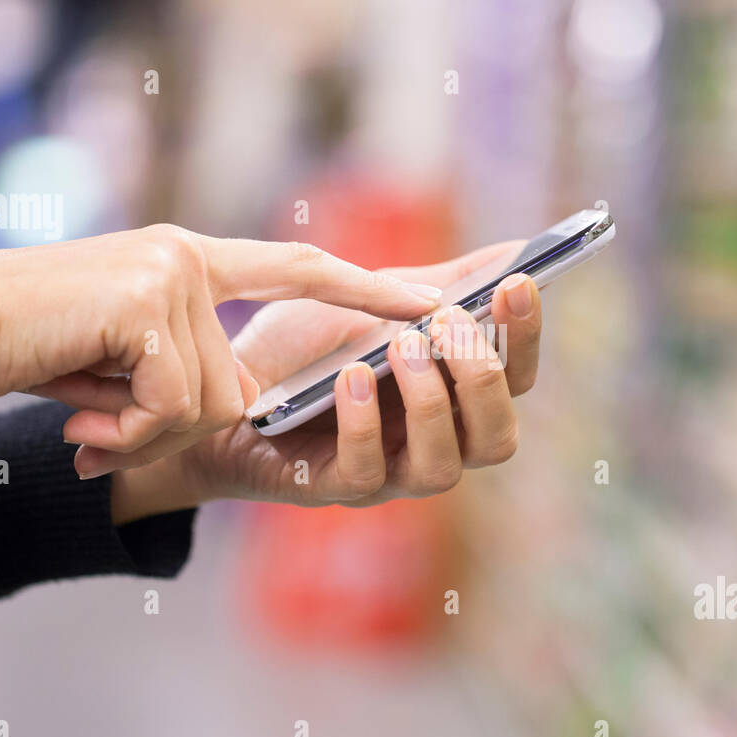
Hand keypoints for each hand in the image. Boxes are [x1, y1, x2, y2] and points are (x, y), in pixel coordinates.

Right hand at [0, 225, 442, 476]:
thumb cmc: (32, 348)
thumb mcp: (124, 355)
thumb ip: (185, 362)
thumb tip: (231, 409)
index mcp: (188, 259)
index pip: (297, 267)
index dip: (365, 288)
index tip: (430, 302)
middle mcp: (185, 257)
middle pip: (238, 383)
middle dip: (173, 425)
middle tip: (104, 418)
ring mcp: (167, 274)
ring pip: (211, 400)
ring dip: (144, 428)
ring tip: (86, 407)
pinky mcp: (146, 303)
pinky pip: (175, 404)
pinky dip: (128, 429)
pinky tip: (81, 412)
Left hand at [112, 241, 542, 518]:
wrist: (211, 377)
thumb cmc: (301, 346)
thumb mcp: (373, 299)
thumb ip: (441, 281)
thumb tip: (516, 249)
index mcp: (451, 396)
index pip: (517, 380)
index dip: (524, 336)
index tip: (517, 283)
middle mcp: (431, 442)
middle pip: (497, 437)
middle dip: (482, 377)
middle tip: (447, 322)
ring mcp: (386, 472)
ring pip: (444, 466)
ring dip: (430, 403)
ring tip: (403, 346)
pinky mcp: (332, 487)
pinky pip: (367, 472)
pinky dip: (364, 423)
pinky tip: (350, 377)